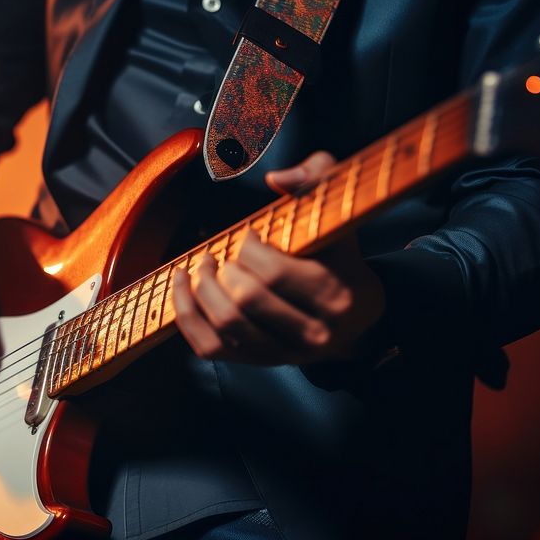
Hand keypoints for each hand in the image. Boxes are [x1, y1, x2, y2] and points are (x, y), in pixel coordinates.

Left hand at [172, 152, 384, 364]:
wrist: (358, 323)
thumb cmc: (339, 261)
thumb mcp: (340, 217)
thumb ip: (320, 179)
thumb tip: (278, 177)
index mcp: (335, 296)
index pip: (275, 273)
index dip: (250, 248)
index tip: (249, 235)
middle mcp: (312, 333)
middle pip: (247, 300)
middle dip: (223, 269)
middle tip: (218, 252)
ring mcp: (283, 353)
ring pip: (227, 324)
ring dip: (202, 290)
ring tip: (200, 266)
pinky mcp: (256, 362)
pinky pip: (209, 346)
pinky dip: (186, 315)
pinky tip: (181, 286)